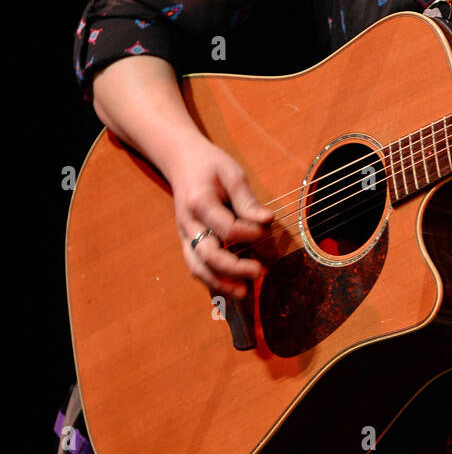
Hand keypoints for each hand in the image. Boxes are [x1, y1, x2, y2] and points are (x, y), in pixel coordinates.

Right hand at [167, 136, 273, 299]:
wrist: (181, 161)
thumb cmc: (210, 165)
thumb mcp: (232, 173)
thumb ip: (247, 199)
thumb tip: (267, 220)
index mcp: (199, 202)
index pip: (225, 227)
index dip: (249, 233)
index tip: (267, 229)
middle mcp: (187, 223)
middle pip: (207, 254)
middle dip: (233, 268)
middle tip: (259, 272)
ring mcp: (184, 236)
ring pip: (197, 267)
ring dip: (220, 283)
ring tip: (244, 292)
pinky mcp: (187, 243)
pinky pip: (196, 267)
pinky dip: (212, 281)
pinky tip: (231, 289)